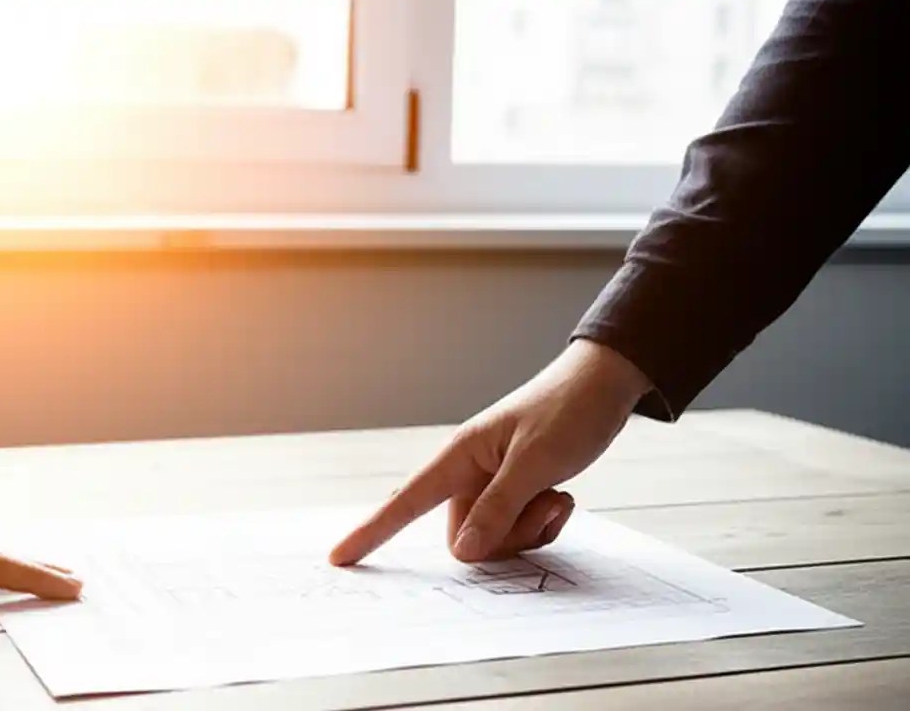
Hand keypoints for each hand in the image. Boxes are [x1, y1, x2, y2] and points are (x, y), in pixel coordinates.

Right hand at [330, 340, 651, 565]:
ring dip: (529, 529)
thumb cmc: (567, 411)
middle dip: (506, 537)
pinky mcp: (516, 490)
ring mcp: (493, 483)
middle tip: (544, 506)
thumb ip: (498, 508)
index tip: (339, 558)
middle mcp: (470, 473)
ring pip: (494, 538)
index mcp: (460, 456)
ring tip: (557, 496)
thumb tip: (465, 551)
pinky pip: (516, 531)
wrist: (603, 385)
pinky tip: (561, 497)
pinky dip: (541, 523)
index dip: (371, 532)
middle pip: (466, 537)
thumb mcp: (535, 463)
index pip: (404, 501)